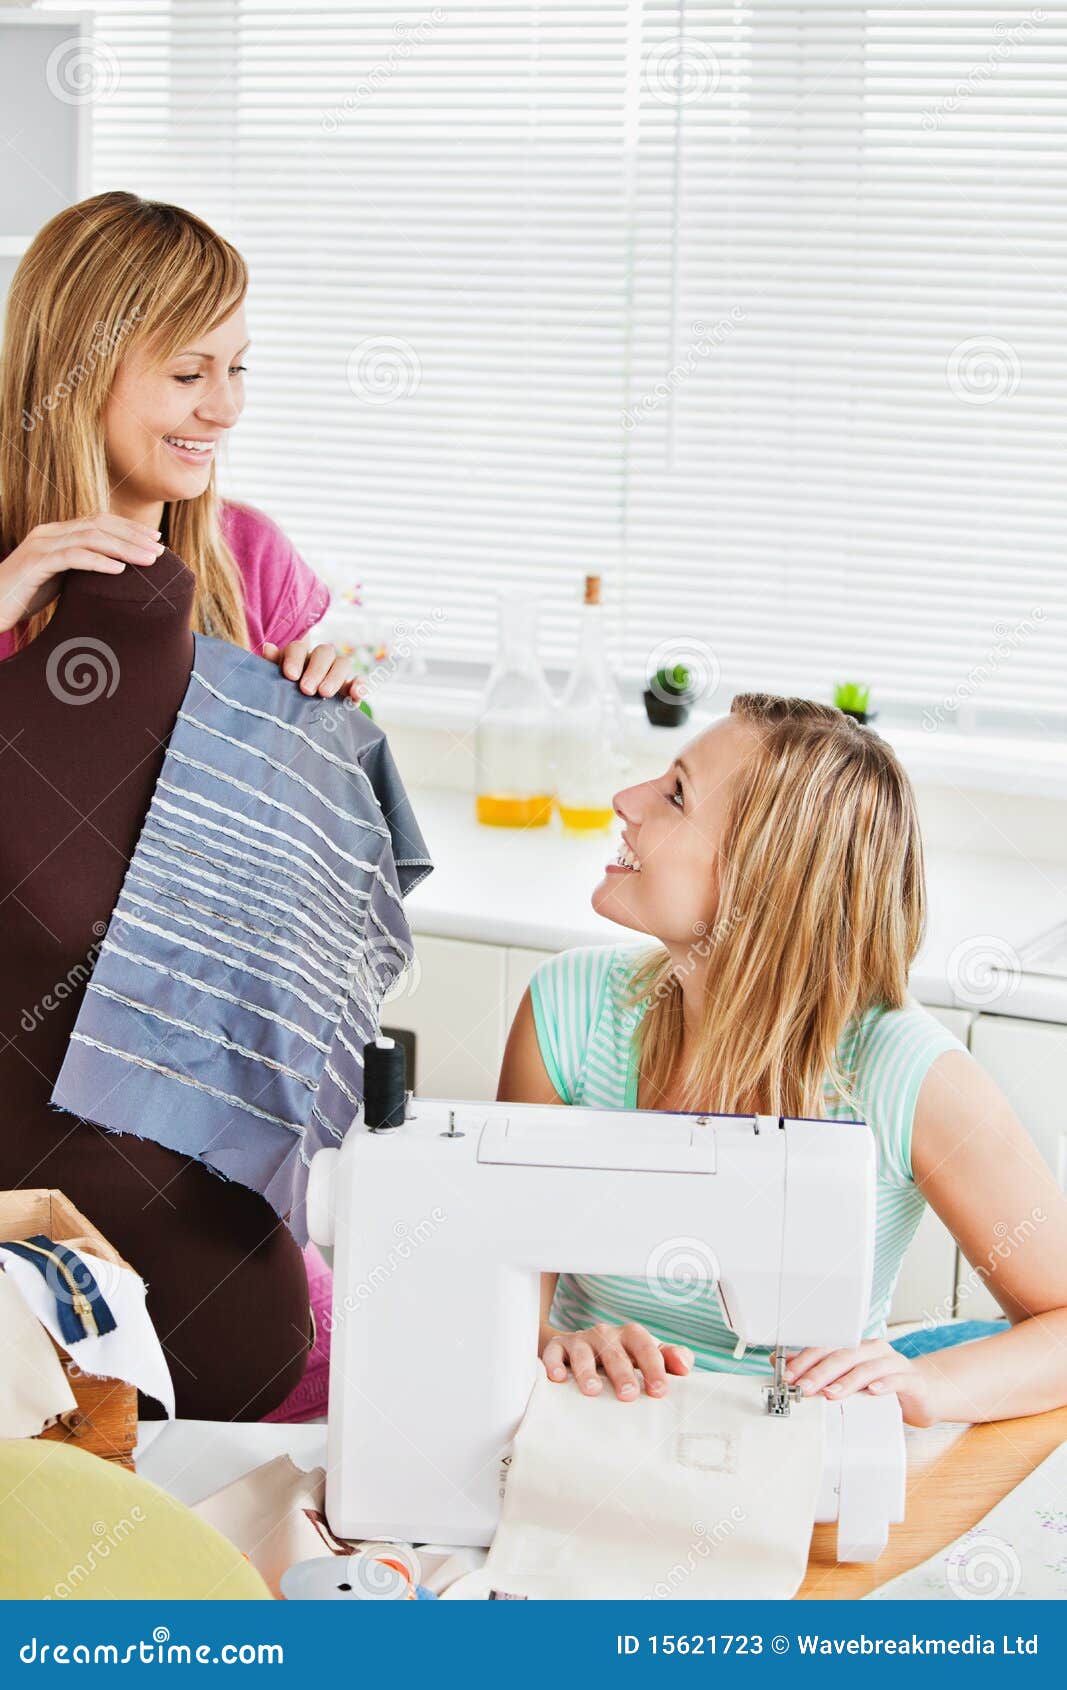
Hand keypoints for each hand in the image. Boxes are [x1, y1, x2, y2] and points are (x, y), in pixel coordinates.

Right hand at [0, 511, 164, 633]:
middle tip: (161, 549)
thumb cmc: (22, 598)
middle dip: (133, 536)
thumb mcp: (58, 581)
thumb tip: (115, 577)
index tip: (155, 538)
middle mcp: (48, 533)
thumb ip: (81, 572)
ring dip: (124, 548)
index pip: (98, 521)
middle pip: (99, 525)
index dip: (129, 527)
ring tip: (149, 559)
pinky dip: (98, 562)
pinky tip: (119, 570)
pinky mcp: (35, 564)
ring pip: (90, 538)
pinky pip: (72, 557)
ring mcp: (41, 546)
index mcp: (55, 534)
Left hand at [262, 638, 361, 700]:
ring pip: (343, 663)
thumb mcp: (275, 681)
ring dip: (335, 677)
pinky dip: (359, 686)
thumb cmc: (284, 695)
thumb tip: (268, 648)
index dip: (295, 659)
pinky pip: (359, 681)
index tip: (290, 675)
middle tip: (306, 689)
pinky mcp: (351, 687)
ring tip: (325, 694)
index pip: (298, 648)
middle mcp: (320, 660)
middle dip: (316, 670)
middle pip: (324, 652)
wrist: (299, 719)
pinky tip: (356, 695)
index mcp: (299, 655)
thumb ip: (272, 665)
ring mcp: (338, 672)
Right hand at [540, 1319, 694, 1401]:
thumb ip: (670, 1358)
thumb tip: (685, 1367)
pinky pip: (553, 1353)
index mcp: (631, 1336)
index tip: (659, 1390)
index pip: (645, 1346)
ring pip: (583, 1352)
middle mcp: (605, 1334)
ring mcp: (580, 1340)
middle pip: (614, 1350)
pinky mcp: (557, 1347)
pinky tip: (557, 1378)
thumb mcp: (647, 1355)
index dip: (653, 1366)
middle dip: (622, 1372)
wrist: (581, 1348)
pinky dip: (553, 1364)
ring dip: (587, 1370)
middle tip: (628, 1394)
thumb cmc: (621, 1356)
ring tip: (592, 1390)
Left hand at [784, 1338, 939, 1426]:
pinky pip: (898, 1380)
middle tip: (803, 1387)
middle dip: (820, 1372)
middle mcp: (874, 1350)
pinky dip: (884, 1384)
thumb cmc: (884, 1385)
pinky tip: (873, 1391)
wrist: (925, 1394)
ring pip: (868, 1368)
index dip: (806, 1360)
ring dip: (847, 1381)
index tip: (789, 1375)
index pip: (828, 1348)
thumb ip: (823, 1371)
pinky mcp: (912, 1381)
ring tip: (831, 1393)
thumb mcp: (851, 1378)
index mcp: (857, 1347)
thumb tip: (787, 1366)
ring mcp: (895, 1363)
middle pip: (844, 1356)